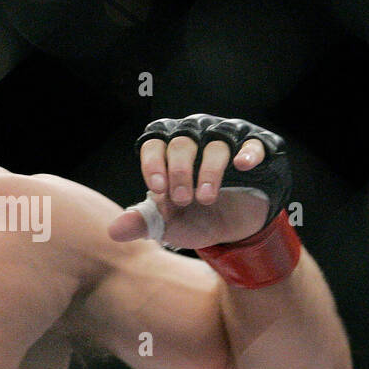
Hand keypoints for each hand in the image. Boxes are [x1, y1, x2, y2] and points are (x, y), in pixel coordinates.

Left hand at [109, 115, 290, 248]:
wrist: (236, 228)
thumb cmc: (196, 217)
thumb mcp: (169, 223)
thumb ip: (142, 223)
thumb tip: (113, 231)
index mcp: (168, 150)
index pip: (154, 143)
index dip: (153, 163)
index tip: (157, 189)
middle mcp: (195, 137)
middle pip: (181, 142)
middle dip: (179, 172)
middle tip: (182, 200)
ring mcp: (226, 140)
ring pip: (214, 143)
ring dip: (208, 171)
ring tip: (206, 199)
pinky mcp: (255, 149)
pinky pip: (252, 143)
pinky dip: (247, 153)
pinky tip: (242, 166)